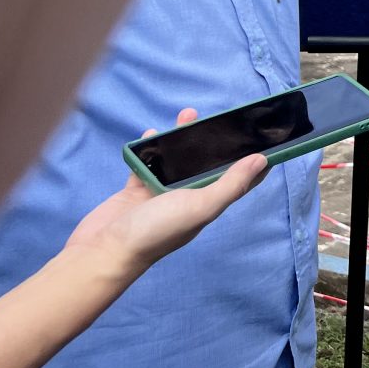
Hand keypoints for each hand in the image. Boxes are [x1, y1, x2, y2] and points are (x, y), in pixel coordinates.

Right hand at [64, 109, 267, 278]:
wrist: (103, 251)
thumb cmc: (156, 230)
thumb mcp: (200, 206)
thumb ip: (231, 184)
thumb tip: (262, 161)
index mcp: (207, 204)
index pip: (239, 181)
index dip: (253, 161)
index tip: (265, 136)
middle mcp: (187, 199)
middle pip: (207, 165)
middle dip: (215, 142)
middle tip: (219, 117)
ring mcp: (160, 195)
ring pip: (177, 161)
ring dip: (182, 140)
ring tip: (186, 116)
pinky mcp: (136, 191)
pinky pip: (147, 163)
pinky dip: (150, 149)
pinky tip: (150, 135)